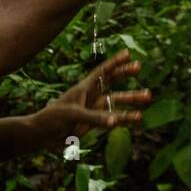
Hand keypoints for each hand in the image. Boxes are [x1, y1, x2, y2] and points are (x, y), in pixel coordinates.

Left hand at [30, 50, 152, 151]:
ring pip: (116, 101)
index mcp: (84, 88)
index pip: (102, 71)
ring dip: (131, 99)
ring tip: (148, 96)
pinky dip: (126, 118)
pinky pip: (114, 119)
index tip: (129, 54)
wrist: (42, 136)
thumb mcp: (73, 115)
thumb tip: (115, 121)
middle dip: (125, 74)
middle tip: (140, 67)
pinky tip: (138, 119)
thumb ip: (94, 118)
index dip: (115, 62)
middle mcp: (91, 96)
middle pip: (112, 81)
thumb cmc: (53, 119)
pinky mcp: (95, 124)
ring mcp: (94, 110)